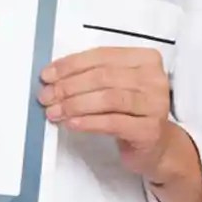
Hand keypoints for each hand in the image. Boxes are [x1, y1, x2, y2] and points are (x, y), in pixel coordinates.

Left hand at [38, 46, 179, 182]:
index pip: (101, 56)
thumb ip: (89, 75)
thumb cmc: (129, 111)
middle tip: (47, 96)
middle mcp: (154, 78)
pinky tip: (72, 124)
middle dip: (68, 86)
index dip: (70, 65)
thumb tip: (52, 78)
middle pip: (102, 77)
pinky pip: (113, 122)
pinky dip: (88, 122)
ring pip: (108, 98)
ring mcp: (155, 104)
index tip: (47, 76)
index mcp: (144, 58)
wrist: (155, 145)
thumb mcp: (113, 86)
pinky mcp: (150, 130)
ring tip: (54, 112)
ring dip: (75, 105)